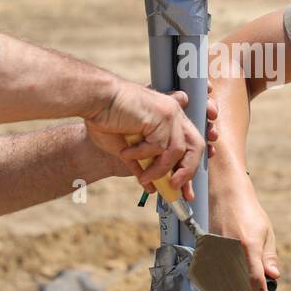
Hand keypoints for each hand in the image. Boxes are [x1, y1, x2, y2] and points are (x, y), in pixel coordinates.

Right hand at [84, 81, 203, 196]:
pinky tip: (125, 152)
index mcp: (169, 120)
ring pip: (178, 151)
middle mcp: (174, 114)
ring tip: (145, 178)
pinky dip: (141, 155)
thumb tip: (152, 188)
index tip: (187, 190)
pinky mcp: (163, 115)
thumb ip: (143, 165)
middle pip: (196, 147)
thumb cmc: (106, 121)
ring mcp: (170, 113)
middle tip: (176, 189)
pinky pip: (159, 147)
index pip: (190, 144)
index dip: (190, 166)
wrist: (94, 100)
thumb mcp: (129, 150)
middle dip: (188, 172)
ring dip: (161, 170)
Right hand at [208, 185, 279, 290]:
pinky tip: (230, 278)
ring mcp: (216, 250)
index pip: (255, 279)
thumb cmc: (249, 212)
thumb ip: (269, 257)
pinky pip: (214, 272)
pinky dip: (222, 279)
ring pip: (225, 280)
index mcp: (249, 246)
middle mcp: (231, 250)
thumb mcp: (266, 233)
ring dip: (235, 287)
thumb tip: (274, 277)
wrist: (227, 195)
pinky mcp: (206, 249)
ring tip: (244, 285)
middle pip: (239, 284)